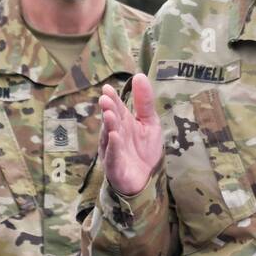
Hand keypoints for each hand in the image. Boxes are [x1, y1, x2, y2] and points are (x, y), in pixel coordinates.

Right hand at [98, 73, 162, 196]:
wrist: (146, 180)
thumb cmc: (145, 149)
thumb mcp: (149, 122)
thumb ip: (144, 101)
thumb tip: (139, 75)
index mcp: (123, 122)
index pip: (116, 108)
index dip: (112, 98)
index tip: (107, 88)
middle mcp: (114, 134)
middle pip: (111, 120)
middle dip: (108, 109)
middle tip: (105, 98)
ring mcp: (113, 151)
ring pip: (109, 136)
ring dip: (109, 126)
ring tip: (109, 114)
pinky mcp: (115, 167)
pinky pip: (113, 156)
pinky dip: (113, 146)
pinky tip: (114, 137)